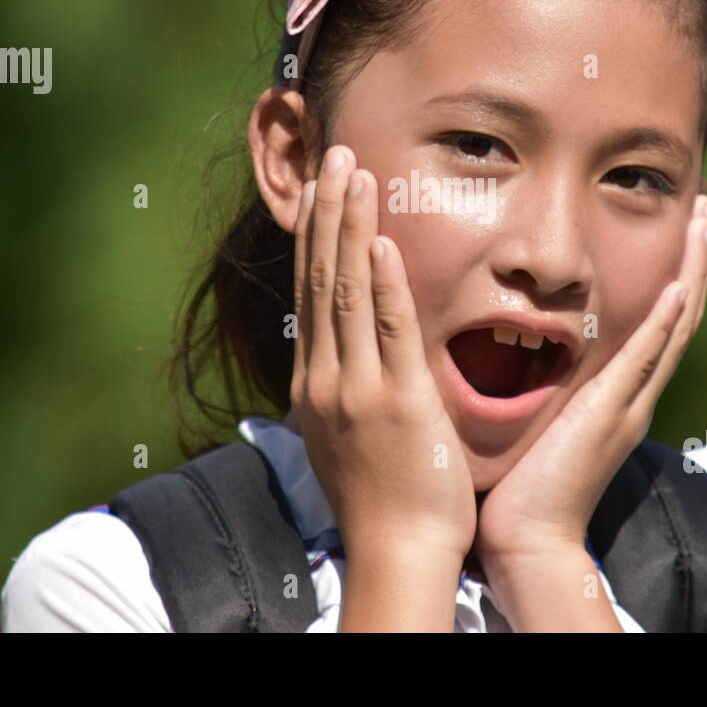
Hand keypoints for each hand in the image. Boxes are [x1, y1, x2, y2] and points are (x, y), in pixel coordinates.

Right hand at [290, 144, 476, 563]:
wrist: (396, 552)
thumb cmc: (382, 499)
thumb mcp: (346, 437)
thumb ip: (344, 390)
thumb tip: (343, 358)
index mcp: (315, 385)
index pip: (309, 294)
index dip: (315, 236)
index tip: (320, 190)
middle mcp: (325, 378)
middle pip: (320, 278)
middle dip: (327, 211)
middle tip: (333, 154)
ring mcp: (357, 388)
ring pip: (345, 291)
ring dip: (350, 226)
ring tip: (352, 170)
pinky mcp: (397, 400)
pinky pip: (387, 330)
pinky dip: (381, 283)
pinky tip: (379, 241)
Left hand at [474, 194, 706, 564]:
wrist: (527, 536)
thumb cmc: (522, 483)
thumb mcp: (540, 416)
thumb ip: (545, 383)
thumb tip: (518, 345)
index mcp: (618, 392)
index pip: (657, 321)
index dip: (673, 273)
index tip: (679, 229)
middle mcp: (635, 392)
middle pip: (679, 312)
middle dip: (694, 258)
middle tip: (705, 205)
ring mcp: (630, 402)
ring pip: (674, 324)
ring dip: (692, 270)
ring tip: (703, 219)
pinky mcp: (613, 414)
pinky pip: (647, 358)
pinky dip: (666, 321)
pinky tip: (678, 284)